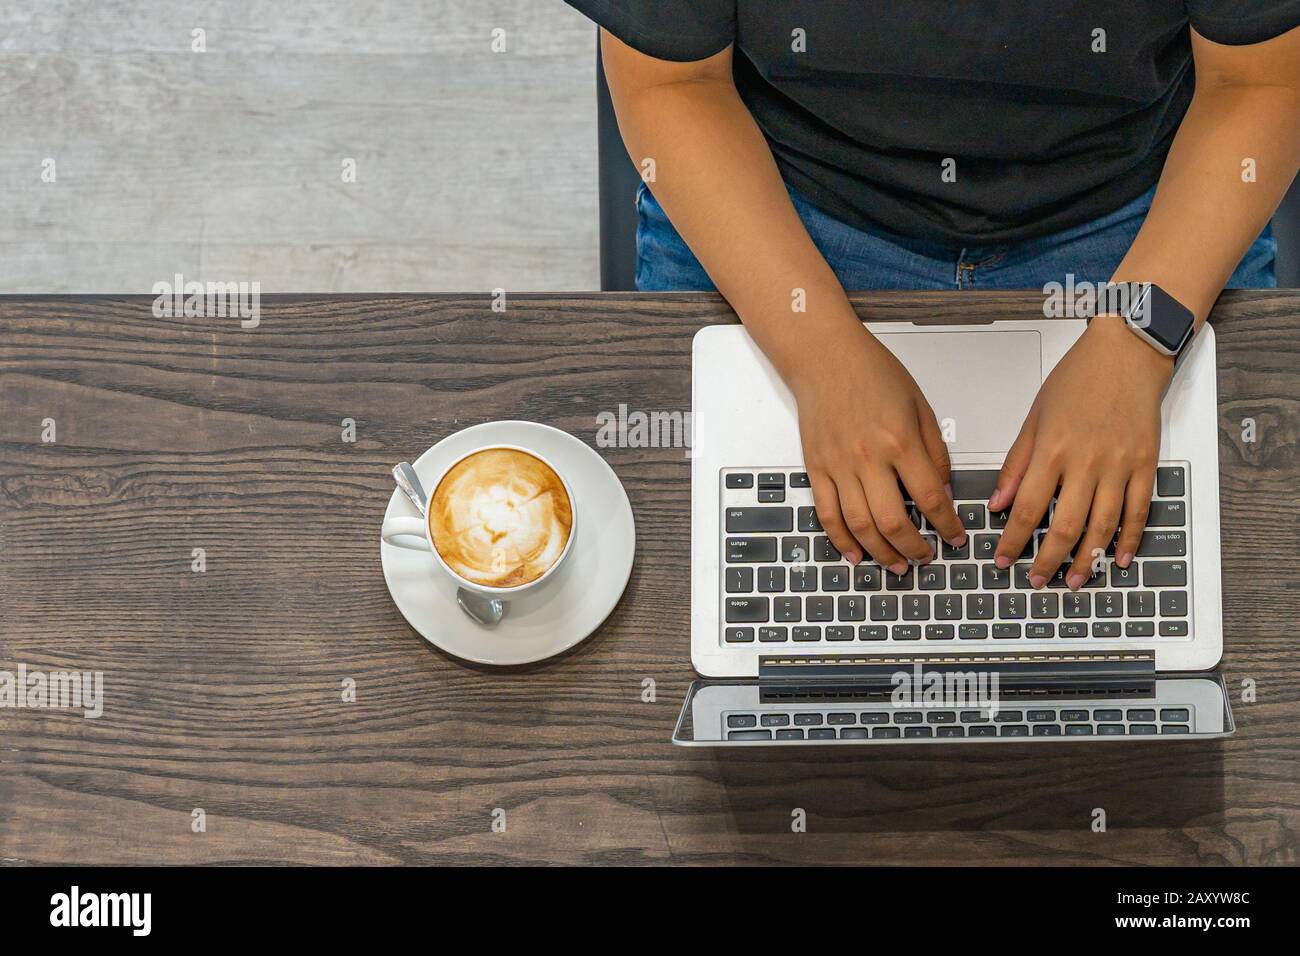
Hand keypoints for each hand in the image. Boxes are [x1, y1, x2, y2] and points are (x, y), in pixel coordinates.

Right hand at [793, 326, 964, 573]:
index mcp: (900, 441)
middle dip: (914, 548)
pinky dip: (841, 540)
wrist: (824, 356)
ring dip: (881, 553)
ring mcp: (838, 466)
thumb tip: (942, 490)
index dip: (947, 525)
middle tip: (925, 558)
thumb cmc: (872, 372)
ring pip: (860, 525)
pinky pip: (827, 513)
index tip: (955, 537)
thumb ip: (934, 451)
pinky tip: (855, 554)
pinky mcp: (816, 468)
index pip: (930, 498)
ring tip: (896, 565)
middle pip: (894, 521)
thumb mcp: (920, 406)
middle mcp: (868, 458)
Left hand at [992, 315, 1174, 588]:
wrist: (1126, 354)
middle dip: (1048, 560)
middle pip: (1064, 526)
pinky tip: (1119, 558)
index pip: (1027, 508)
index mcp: (1052, 450)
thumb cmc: (1077, 380)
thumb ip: (1015, 464)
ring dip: (1087, 559)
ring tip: (1074, 580)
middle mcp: (1086, 462)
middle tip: (1037, 580)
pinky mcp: (1146, 465)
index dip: (1013, 540)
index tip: (1003, 559)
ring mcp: (1120, 466)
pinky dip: (1129, 539)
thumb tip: (998, 503)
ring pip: (1103, 526)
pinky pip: (1139, 512)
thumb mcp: (1033, 417)